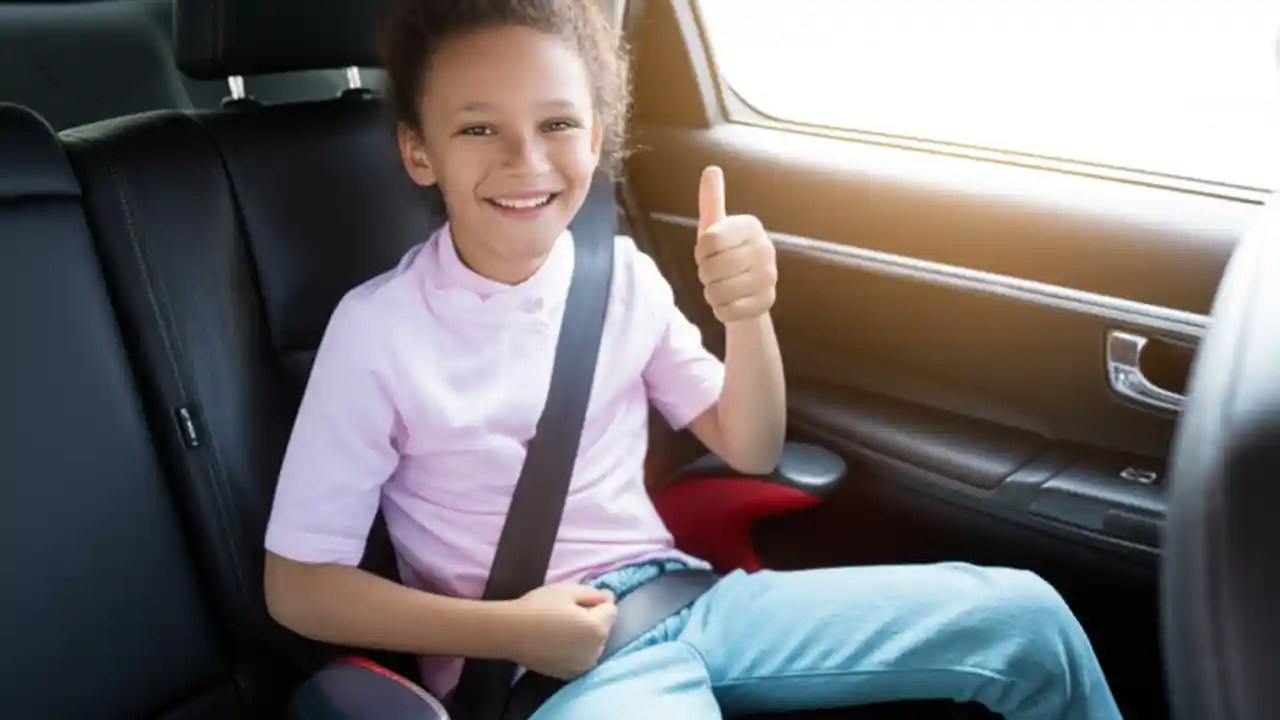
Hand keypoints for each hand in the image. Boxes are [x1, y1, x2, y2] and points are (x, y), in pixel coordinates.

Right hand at [507, 584, 616, 679]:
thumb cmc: (538, 607)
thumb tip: (609, 597)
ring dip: (586, 635)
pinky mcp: (569, 674)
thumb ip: (593, 593)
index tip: (579, 598)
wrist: (510, 633)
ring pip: (594, 644)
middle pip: (603, 628)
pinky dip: (576, 649)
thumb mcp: (568, 590)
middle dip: (593, 619)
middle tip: (567, 611)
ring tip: (562, 627)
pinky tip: (558, 641)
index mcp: (597, 629)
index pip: (611, 609)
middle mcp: (595, 651)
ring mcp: (582, 666)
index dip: (598, 600)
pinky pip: (581, 657)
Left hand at [695, 166, 777, 324]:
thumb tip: (711, 169)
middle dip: (705, 274)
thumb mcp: (715, 227)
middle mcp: (766, 248)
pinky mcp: (766, 303)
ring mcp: (769, 277)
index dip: (700, 252)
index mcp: (751, 225)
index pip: (708, 241)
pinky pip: (727, 311)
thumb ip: (712, 200)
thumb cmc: (726, 254)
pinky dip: (720, 310)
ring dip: (711, 293)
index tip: (707, 252)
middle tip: (714, 272)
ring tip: (721, 286)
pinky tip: (730, 302)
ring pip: (717, 292)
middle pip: (711, 268)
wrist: (747, 291)